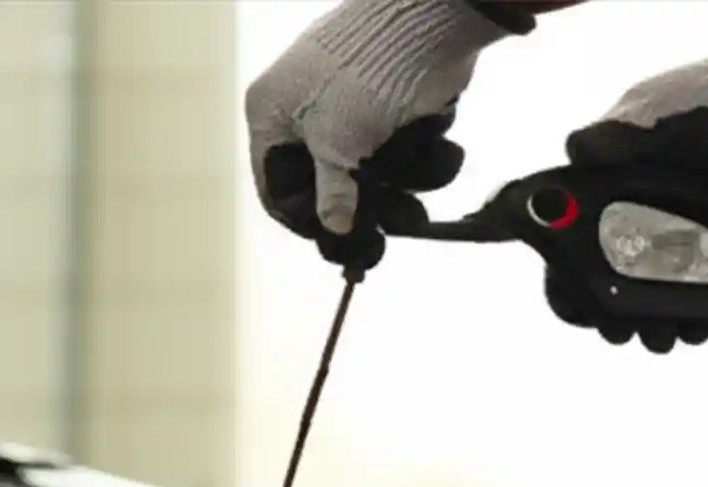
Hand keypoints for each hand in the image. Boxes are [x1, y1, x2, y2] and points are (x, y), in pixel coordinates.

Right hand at [245, 0, 521, 271]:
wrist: (428, 16)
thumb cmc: (364, 76)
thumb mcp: (339, 145)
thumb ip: (333, 194)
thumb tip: (333, 229)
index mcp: (272, 115)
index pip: (277, 189)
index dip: (307, 222)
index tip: (339, 244)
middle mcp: (304, 111)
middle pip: (329, 184)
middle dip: (367, 205)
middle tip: (392, 231)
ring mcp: (348, 105)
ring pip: (371, 170)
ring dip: (402, 179)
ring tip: (424, 171)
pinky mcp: (386, 102)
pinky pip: (398, 147)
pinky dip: (418, 153)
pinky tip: (435, 143)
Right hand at [551, 17, 707, 352]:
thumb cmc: (691, 104)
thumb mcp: (648, 116)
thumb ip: (611, 138)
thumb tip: (575, 150)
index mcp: (592, 203)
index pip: (561, 258)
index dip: (564, 288)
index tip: (581, 307)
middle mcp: (621, 228)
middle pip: (603, 290)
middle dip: (612, 318)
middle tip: (628, 332)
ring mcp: (663, 242)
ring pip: (647, 301)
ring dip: (654, 324)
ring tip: (669, 336)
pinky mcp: (703, 251)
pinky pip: (692, 296)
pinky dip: (695, 316)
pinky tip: (702, 326)